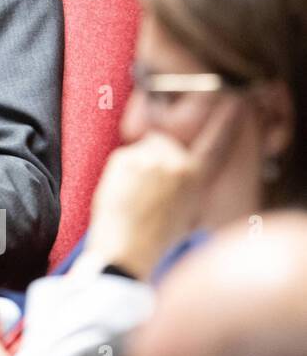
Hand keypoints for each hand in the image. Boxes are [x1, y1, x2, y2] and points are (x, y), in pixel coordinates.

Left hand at [82, 100, 235, 277]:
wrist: (126, 252)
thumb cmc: (154, 240)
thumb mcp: (185, 212)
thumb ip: (184, 182)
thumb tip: (175, 165)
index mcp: (196, 179)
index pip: (216, 144)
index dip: (227, 123)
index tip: (235, 103)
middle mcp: (177, 164)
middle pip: (162, 140)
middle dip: (154, 155)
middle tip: (145, 188)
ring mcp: (151, 159)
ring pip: (141, 147)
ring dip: (137, 163)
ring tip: (133, 195)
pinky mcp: (126, 158)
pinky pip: (122, 156)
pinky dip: (119, 171)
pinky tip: (121, 194)